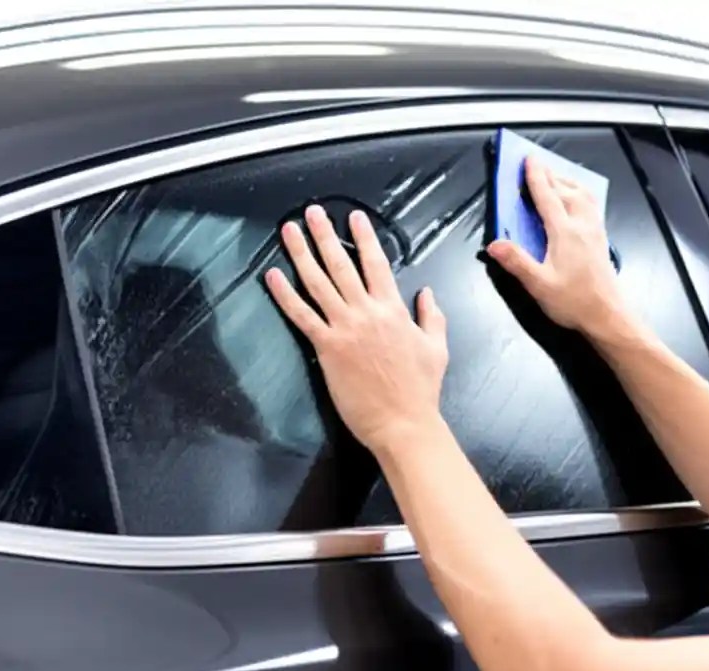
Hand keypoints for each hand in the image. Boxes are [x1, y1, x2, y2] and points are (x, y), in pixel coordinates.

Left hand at [265, 205, 448, 455]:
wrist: (404, 422)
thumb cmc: (421, 389)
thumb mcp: (436, 347)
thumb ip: (431, 316)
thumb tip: (426, 293)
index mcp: (393, 310)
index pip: (375, 264)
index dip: (364, 238)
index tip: (353, 217)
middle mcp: (366, 312)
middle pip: (341, 265)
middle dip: (325, 235)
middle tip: (311, 212)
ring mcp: (344, 328)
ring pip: (318, 283)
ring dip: (301, 254)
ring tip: (289, 231)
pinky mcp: (327, 348)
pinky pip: (301, 315)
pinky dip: (285, 294)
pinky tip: (272, 275)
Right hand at [487, 156, 634, 337]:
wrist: (608, 315)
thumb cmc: (574, 302)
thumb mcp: (539, 285)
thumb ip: (517, 262)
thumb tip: (494, 244)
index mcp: (564, 233)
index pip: (547, 197)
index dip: (535, 177)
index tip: (528, 160)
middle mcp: (582, 226)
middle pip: (565, 190)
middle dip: (549, 174)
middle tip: (536, 163)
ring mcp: (594, 231)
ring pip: (582, 195)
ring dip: (566, 181)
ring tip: (554, 176)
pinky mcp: (601, 239)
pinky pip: (591, 205)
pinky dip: (579, 193)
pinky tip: (576, 198)